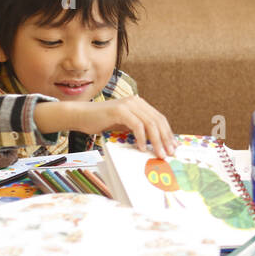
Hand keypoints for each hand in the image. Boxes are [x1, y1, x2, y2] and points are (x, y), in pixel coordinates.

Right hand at [36, 96, 176, 155]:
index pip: (159, 118)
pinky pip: (136, 125)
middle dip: (165, 139)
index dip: (167, 133)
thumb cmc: (101, 122)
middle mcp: (136, 101)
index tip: (172, 146)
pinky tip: (141, 148)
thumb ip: (138, 130)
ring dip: (156, 141)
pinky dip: (141, 138)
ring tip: (159, 154)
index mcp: (139, 104)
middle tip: (169, 153)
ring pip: (149, 123)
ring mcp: (128, 104)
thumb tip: (155, 143)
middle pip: (157, 121)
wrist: (81, 116)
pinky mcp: (119, 110)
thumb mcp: (124, 126)